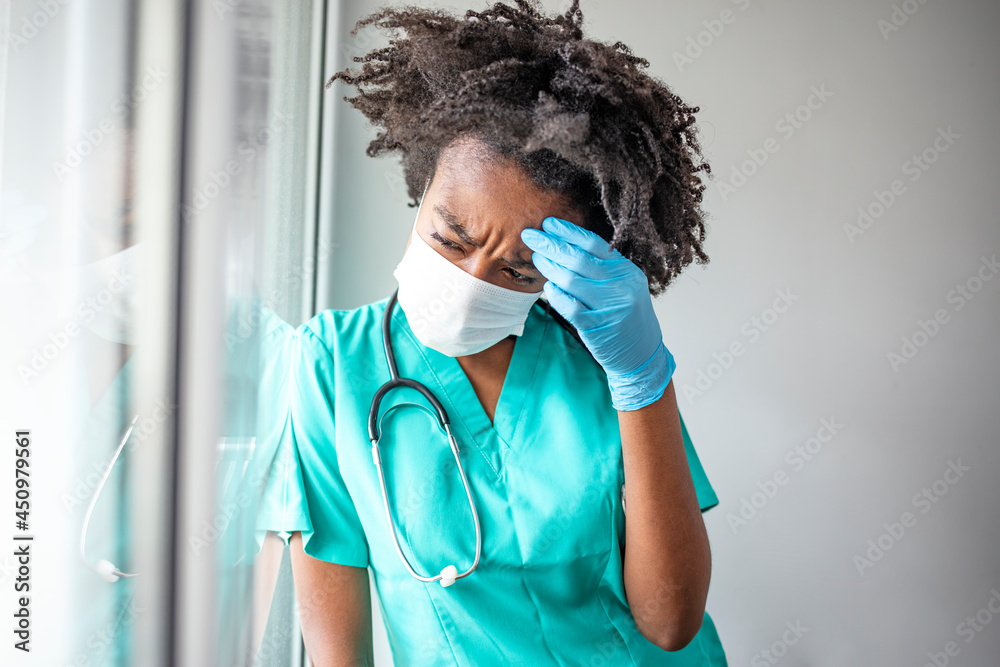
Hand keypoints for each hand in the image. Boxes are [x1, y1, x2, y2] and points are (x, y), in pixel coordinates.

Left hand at [520, 216, 675, 410]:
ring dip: (549, 267)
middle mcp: (621, 286)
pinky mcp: (596, 327)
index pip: (594, 244)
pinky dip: (554, 294)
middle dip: (550, 245)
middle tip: (530, 236)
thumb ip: (604, 268)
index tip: (548, 223)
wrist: (642, 355)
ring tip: (536, 258)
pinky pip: (568, 305)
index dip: (569, 231)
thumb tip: (566, 245)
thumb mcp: (626, 286)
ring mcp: (609, 307)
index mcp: (628, 271)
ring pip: (570, 280)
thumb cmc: (628, 317)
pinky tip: (547, 287)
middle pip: (578, 259)